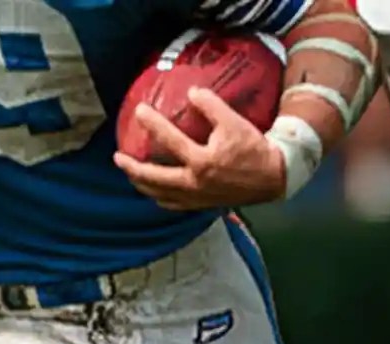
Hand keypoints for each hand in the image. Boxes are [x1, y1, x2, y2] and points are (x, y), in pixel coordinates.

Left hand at [113, 88, 285, 210]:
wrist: (272, 177)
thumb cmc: (253, 148)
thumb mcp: (234, 123)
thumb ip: (212, 107)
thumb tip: (191, 93)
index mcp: (201, 162)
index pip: (169, 141)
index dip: (152, 124)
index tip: (139, 111)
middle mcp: (194, 183)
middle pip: (153, 178)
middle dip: (132, 168)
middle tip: (118, 157)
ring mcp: (195, 197)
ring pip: (159, 195)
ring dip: (141, 184)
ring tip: (130, 173)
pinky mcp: (200, 205)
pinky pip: (172, 204)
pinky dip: (159, 197)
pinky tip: (153, 190)